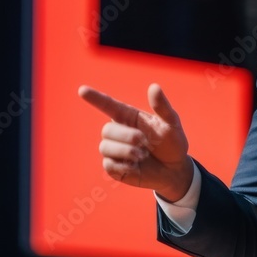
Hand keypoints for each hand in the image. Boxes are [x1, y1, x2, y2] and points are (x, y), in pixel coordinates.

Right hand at [78, 83, 193, 202]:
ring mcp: (115, 150)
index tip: (82, 90)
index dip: (95, 98)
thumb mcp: (171, 123)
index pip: (108, 105)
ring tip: (142, 155)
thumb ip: (162, 107)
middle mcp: (119, 132)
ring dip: (126, 151)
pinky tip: (136, 166)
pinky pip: (109, 165)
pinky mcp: (114, 167)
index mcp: (129, 117)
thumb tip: (154, 87)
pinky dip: (124, 166)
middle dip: (127, 137)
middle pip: (107, 130)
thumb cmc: (172, 143)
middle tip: (144, 142)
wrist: (174, 169)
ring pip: (105, 147)